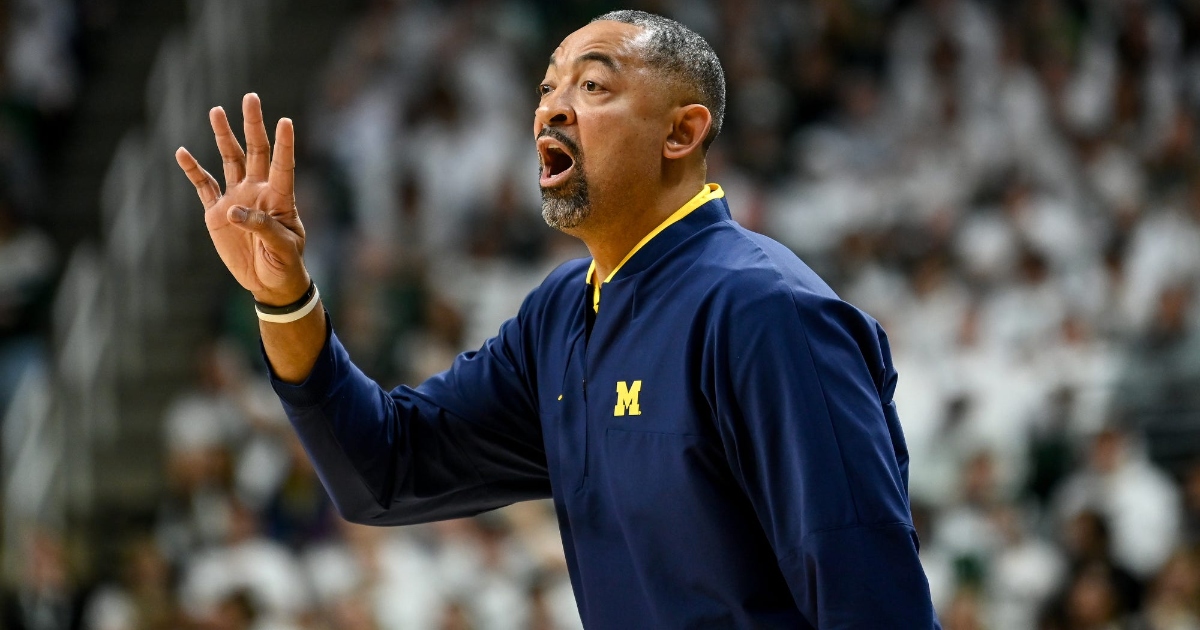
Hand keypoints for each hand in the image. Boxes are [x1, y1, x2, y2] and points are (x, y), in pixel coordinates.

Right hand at [175, 93, 308, 305]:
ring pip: (230, 160)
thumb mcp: (283, 248)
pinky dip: (193, 170)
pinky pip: (204, 185)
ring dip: (224, 136)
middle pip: (256, 151)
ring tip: (216, 111)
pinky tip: (182, 153)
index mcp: (280, 198)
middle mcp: (258, 191)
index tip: (286, 121)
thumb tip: (233, 209)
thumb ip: (261, 227)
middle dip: (253, 125)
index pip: (283, 165)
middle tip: (251, 97)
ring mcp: (237, 198)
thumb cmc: (285, 264)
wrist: (269, 282)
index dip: (285, 144)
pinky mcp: (216, 212)